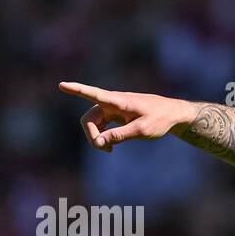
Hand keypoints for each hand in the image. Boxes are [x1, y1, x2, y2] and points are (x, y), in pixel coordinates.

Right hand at [58, 81, 195, 151]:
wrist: (172, 114)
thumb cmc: (160, 119)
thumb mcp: (142, 130)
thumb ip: (120, 136)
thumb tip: (100, 142)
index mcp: (118, 101)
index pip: (93, 94)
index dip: (77, 90)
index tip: (62, 85)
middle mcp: (112, 102)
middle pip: (89, 118)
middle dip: (91, 135)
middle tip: (105, 150)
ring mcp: (113, 108)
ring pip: (94, 122)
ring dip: (97, 137)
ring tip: (108, 151)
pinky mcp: (116, 115)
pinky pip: (101, 125)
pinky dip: (103, 136)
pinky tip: (110, 147)